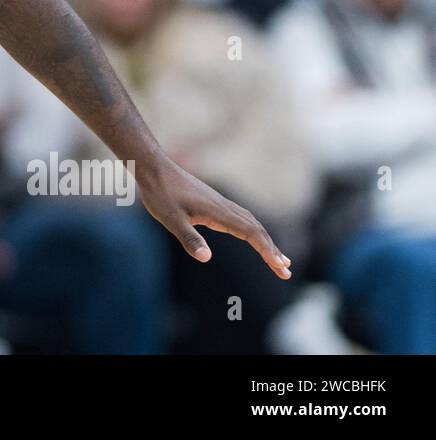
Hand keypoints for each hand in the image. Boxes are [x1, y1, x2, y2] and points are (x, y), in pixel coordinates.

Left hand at [137, 156, 291, 278]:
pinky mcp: (214, 202)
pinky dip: (253, 231)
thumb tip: (206, 258)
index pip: (251, 233)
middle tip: (286, 271)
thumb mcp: (170, 220)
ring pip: (251, 222)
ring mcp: (220, 203)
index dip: (267, 250)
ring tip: (277, 259)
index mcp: (218, 212)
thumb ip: (189, 239)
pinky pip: (241, 218)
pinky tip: (253, 237)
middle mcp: (224, 206)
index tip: (280, 267)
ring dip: (265, 241)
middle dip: (273, 250)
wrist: (154, 168)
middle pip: (257, 229)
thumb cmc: (160, 194)